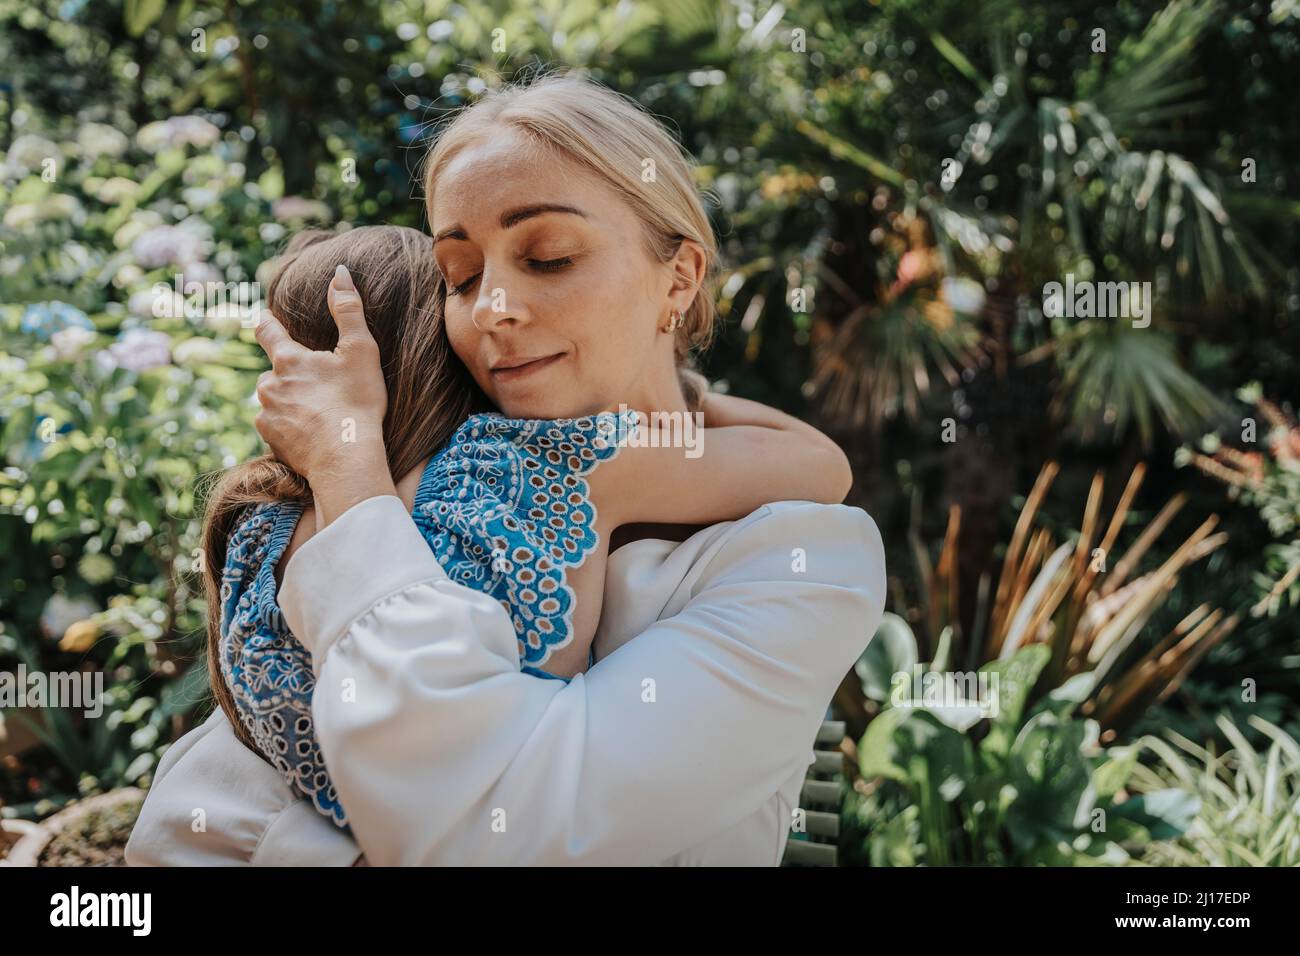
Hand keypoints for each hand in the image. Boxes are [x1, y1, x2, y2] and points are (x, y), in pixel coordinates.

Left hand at [254, 265, 395, 524]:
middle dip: (291, 374)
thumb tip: (340, 273)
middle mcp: (269, 383)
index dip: (265, 321)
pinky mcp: (270, 439)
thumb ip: (348, 310)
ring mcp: (266, 413)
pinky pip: (276, 425)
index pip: (266, 330)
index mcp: (289, 359)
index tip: (262, 316)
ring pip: (275, 399)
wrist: (346, 459)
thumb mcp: (360, 351)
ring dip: (291, 401)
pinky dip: (290, 426)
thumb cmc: (356, 403)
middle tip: (317, 385)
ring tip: (319, 413)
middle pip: (275, 371)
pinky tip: (312, 432)